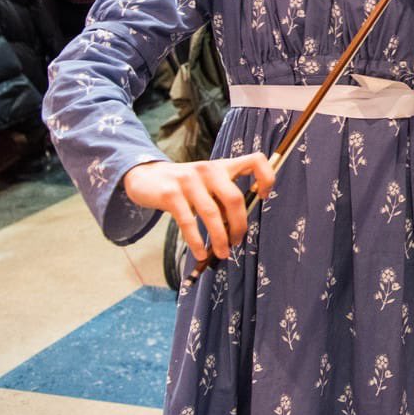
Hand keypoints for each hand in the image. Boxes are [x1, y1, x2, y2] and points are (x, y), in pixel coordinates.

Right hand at [122, 154, 275, 261]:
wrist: (146, 177)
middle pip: (234, 198)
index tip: (263, 197)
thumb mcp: (207, 184)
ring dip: (220, 238)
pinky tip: (201, 254)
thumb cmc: (185, 185)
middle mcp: (209, 170)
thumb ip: (222, 198)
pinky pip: (188, 222)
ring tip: (223, 253)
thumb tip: (237, 229)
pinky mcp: (171, 194)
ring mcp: (189, 180)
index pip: (256, 160)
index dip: (266, 178)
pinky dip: (196, 242)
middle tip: (237, 242)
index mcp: (223, 166)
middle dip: (239, 225)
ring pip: (212, 213)